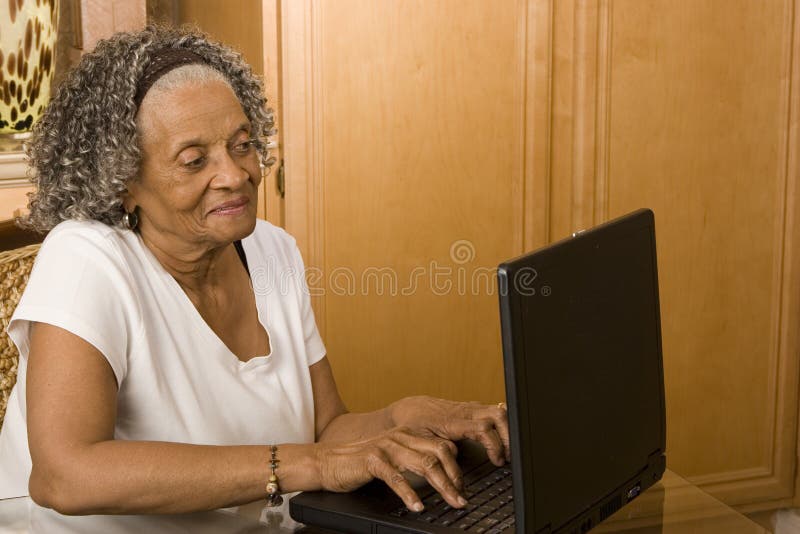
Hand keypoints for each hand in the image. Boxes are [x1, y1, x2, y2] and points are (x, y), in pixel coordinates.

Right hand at [314, 426, 465, 511]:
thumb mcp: (392, 458)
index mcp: (408, 434)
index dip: (457, 468)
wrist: (327, 462)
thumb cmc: (360, 463)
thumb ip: (413, 459)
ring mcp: (387, 446)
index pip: (443, 445)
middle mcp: (401, 436)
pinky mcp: (373, 459)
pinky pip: (397, 478)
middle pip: (439, 453)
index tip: (463, 488)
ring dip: (443, 487)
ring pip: (425, 464)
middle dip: (455, 478)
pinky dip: (410, 494)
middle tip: (463, 498)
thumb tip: (442, 473)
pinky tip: (418, 506)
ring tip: (452, 503)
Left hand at [389, 396, 509, 465]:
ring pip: (498, 411)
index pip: (483, 427)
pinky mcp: (471, 409)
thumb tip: (456, 472)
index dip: (495, 445)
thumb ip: (440, 454)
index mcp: (453, 421)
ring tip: (507, 452)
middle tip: (509, 457)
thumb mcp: (422, 443)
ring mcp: (469, 408)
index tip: (497, 460)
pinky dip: (501, 426)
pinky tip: (502, 440)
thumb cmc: (413, 425)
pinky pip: (493, 412)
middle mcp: (465, 411)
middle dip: (508, 436)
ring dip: (507, 430)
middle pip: (498, 415)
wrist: (408, 408)